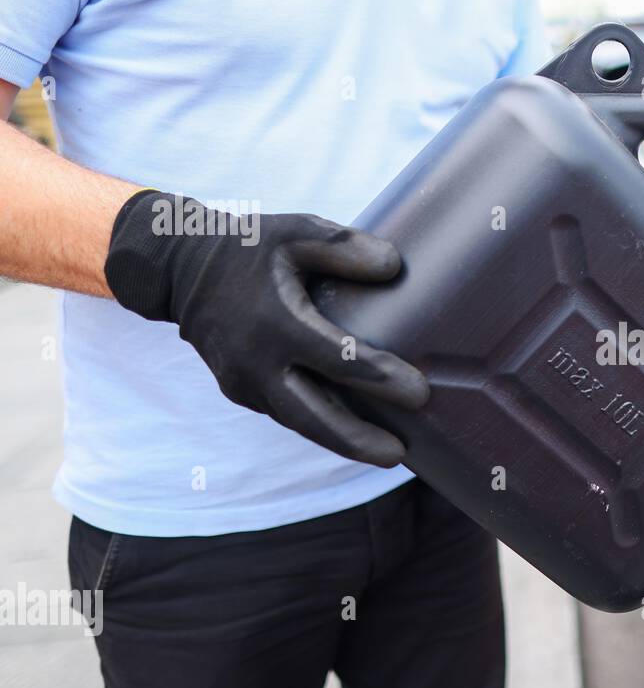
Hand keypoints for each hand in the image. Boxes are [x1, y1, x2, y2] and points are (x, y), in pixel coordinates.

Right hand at [104, 191, 428, 466]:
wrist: (180, 270)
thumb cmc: (249, 248)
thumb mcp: (294, 232)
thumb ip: (343, 246)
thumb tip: (393, 267)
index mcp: (276, 322)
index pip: (338, 359)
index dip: (380, 378)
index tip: (419, 393)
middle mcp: (257, 361)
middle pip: (313, 415)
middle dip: (357, 440)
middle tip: (398, 454)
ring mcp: (244, 382)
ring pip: (299, 423)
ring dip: (342, 442)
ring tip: (387, 453)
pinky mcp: (239, 392)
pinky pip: (286, 414)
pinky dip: (320, 426)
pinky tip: (354, 432)